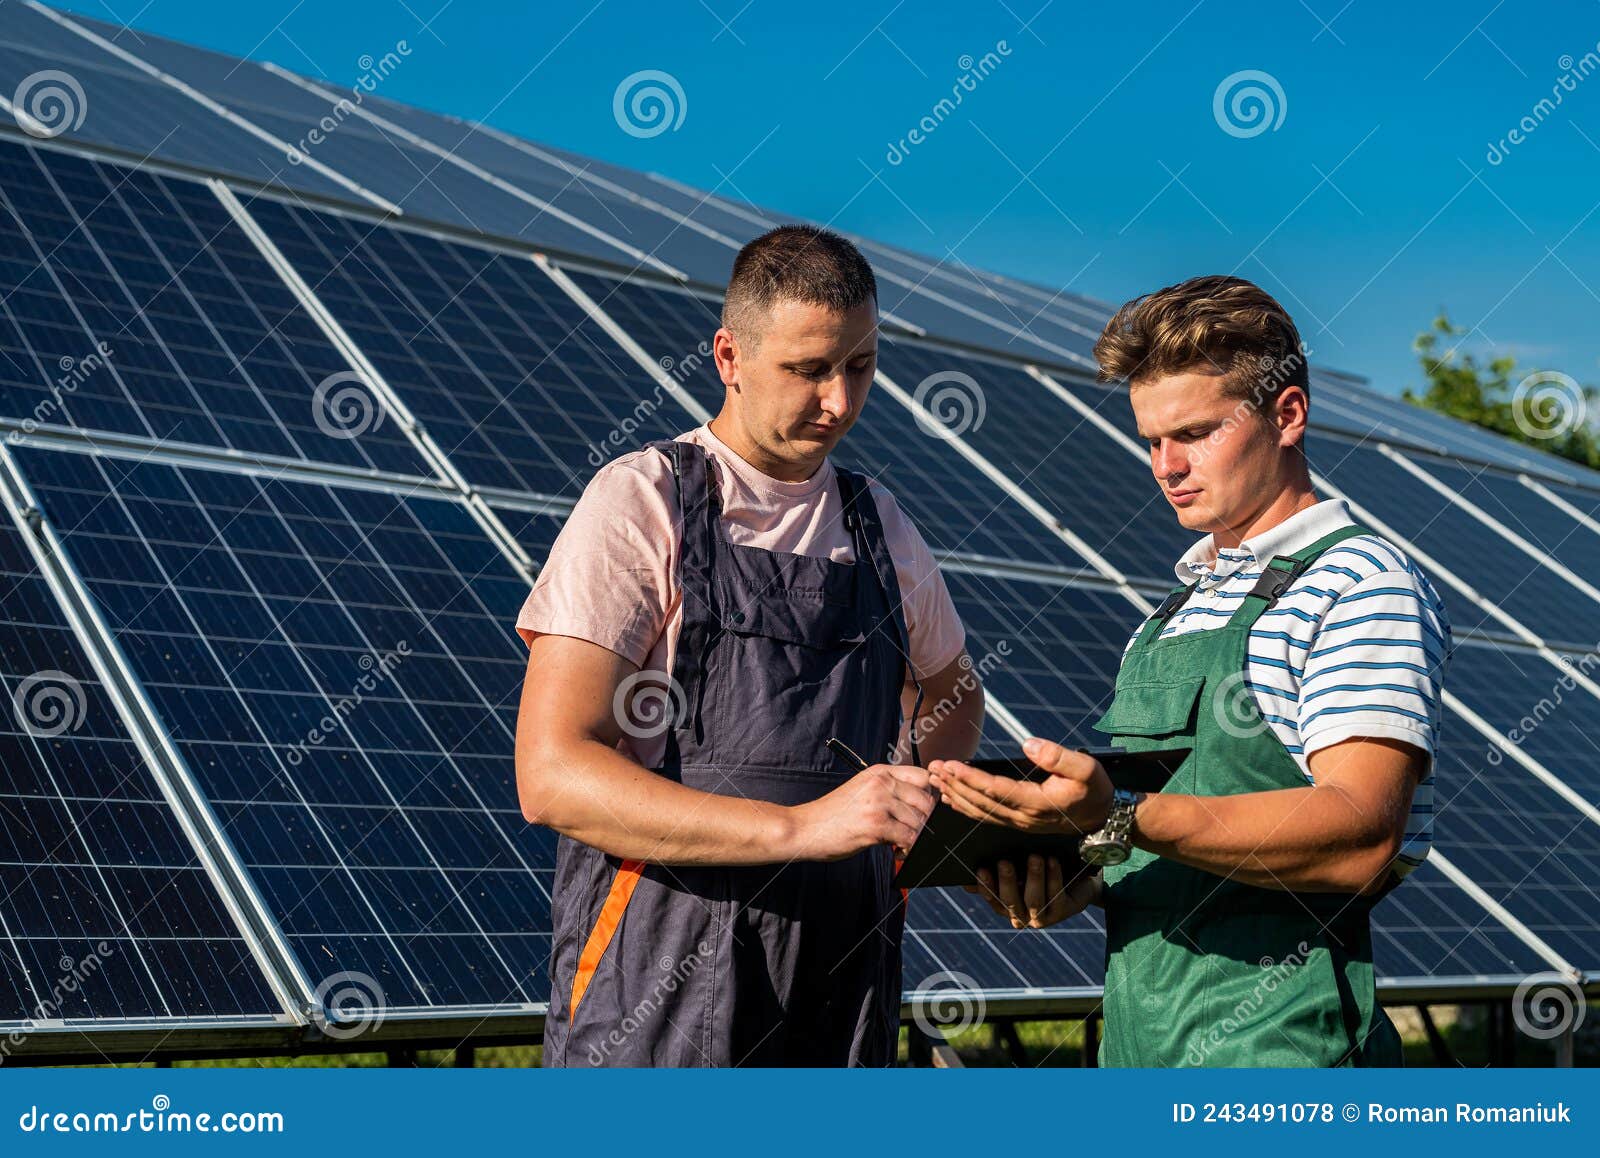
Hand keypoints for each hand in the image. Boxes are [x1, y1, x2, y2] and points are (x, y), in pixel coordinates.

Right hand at [787, 764, 934, 860]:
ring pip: (919, 822)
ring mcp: (879, 803)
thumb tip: (919, 807)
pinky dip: (907, 849)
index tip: (925, 811)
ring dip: (916, 838)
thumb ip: (887, 791)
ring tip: (903, 845)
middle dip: (926, 821)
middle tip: (915, 833)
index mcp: (879, 772)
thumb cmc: (832, 814)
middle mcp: (881, 783)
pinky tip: (896, 851)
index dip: (930, 795)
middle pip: (926, 800)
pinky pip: (909, 838)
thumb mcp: (861, 790)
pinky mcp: (876, 825)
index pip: (923, 776)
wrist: (805, 828)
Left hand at [929, 737, 1112, 834]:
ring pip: (979, 811)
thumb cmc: (1095, 789)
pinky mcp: (1018, 822)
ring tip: (935, 781)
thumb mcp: (1087, 767)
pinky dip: (965, 806)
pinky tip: (951, 798)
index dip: (970, 778)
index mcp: (1036, 803)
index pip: (995, 790)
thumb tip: (1028, 744)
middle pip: (980, 802)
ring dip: (954, 795)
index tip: (950, 765)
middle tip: (932, 768)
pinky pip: (985, 816)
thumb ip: (1059, 756)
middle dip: (954, 785)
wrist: (1104, 817)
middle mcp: (1023, 817)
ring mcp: (1019, 822)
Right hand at [966, 856, 1098, 928]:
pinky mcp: (1061, 912)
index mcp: (1005, 906)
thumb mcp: (1018, 871)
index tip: (981, 869)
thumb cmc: (1039, 873)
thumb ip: (995, 875)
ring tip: (1034, 857)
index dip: (985, 886)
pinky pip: (1056, 895)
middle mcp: (1021, 917)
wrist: (1076, 883)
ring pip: (1034, 900)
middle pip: (1011, 902)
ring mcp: (1041, 918)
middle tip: (1004, 862)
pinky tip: (1052, 861)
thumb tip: (966, 881)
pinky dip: (1053, 877)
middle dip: (1007, 881)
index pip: (991, 898)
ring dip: (1034, 877)